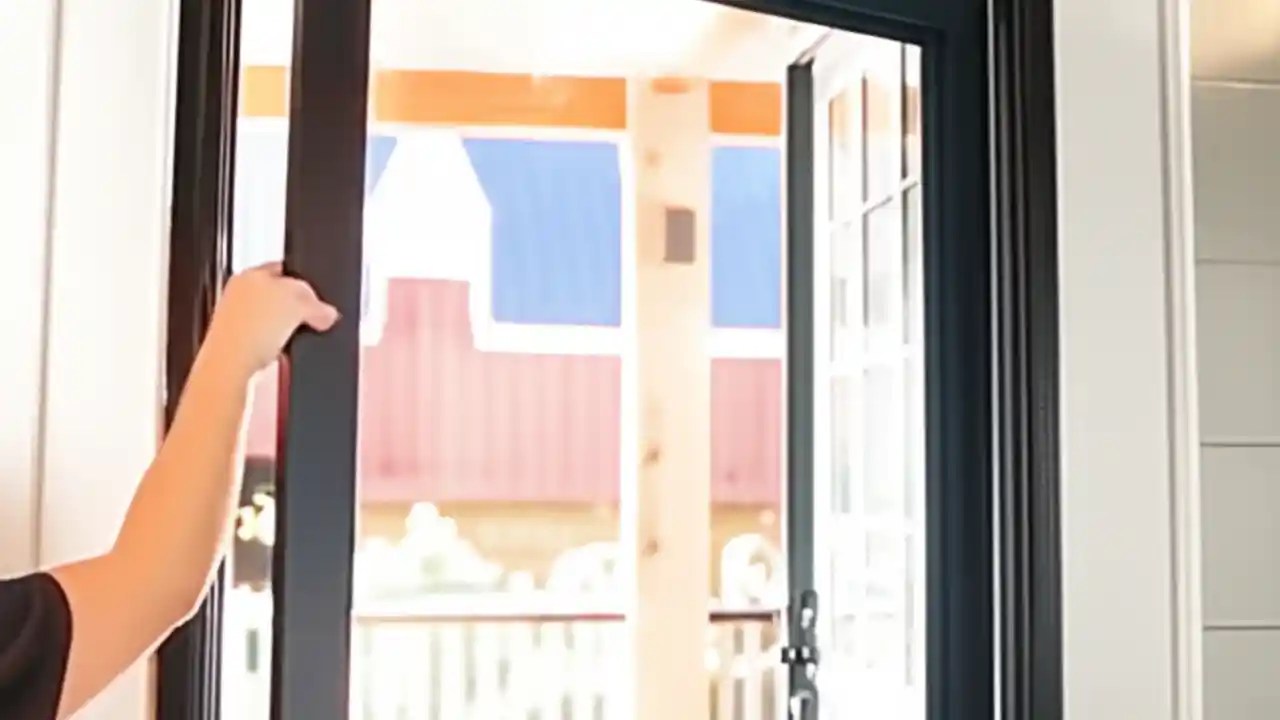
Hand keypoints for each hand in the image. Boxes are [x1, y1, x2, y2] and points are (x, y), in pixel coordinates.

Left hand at [203, 262, 339, 377]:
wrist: (230, 363)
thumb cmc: (251, 328)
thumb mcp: (299, 305)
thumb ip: (317, 304)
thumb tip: (326, 312)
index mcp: (248, 274)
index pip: (283, 270)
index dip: (304, 283)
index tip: (316, 298)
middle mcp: (237, 294)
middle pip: (277, 298)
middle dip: (295, 310)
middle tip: (308, 320)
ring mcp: (233, 319)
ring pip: (270, 323)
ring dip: (283, 332)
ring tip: (289, 339)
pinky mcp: (234, 344)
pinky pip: (263, 344)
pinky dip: (273, 349)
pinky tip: (276, 353)